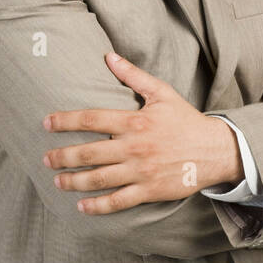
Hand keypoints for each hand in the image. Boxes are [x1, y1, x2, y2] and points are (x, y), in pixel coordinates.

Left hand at [43, 52, 242, 214]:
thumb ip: (133, 76)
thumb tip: (109, 56)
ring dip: (74, 182)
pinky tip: (82, 206)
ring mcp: (141, 171)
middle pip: (89, 153)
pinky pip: (118, 201)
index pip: (91, 119)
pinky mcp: (150, 190)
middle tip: (46, 159)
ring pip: (99, 179)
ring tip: (58, 181)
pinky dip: (98, 206)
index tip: (46, 123)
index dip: (65, 121)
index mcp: (135, 121)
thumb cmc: (187, 120)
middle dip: (63, 157)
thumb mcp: (162, 93)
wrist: (216, 150)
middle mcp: (134, 146)